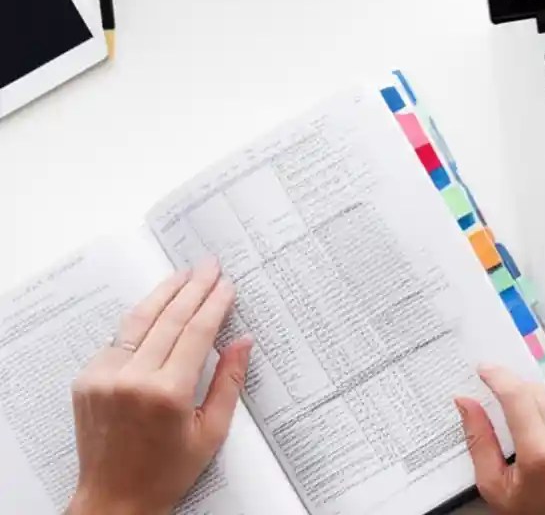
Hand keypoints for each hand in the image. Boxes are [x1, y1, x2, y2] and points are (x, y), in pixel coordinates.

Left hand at [67, 259, 252, 514]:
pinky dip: (139, 320)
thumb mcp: (211, 431)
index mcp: (167, 394)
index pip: (196, 332)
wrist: (113, 499)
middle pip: (169, 319)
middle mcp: (132, 380)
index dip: (214, 304)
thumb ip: (228, 381)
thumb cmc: (166, 472)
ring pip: (138, 321)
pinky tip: (155, 307)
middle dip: (193, 289)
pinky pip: (118, 340)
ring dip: (163, 294)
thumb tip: (244, 340)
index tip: (226, 285)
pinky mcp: (87, 380)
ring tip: (183, 274)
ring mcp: (105, 377)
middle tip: (209, 266)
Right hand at [456, 366, 544, 514]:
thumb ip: (480, 442)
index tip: (488, 370)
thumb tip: (466, 403)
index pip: (517, 396)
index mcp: (540, 454)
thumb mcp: (496, 487)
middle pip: (540, 392)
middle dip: (521, 397)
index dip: (499, 377)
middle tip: (513, 416)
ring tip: (542, 430)